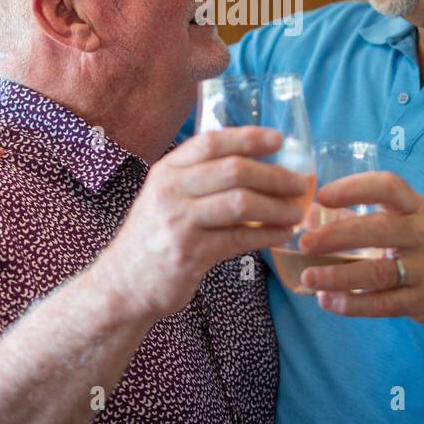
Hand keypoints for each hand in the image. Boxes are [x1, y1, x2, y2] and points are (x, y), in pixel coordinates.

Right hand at [93, 127, 308, 322]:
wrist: (123, 285)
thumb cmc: (153, 238)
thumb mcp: (166, 198)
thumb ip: (199, 179)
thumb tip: (255, 164)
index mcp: (167, 170)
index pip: (212, 142)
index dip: (248, 137)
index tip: (279, 140)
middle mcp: (170, 190)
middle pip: (234, 170)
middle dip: (275, 176)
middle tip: (300, 184)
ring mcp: (178, 221)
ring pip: (241, 202)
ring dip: (277, 206)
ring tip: (297, 212)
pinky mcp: (190, 253)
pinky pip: (239, 237)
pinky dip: (267, 234)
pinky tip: (282, 234)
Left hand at [297, 171, 423, 340]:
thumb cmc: (420, 248)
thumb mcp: (403, 224)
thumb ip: (360, 219)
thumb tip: (310, 217)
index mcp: (416, 208)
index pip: (389, 187)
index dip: (355, 188)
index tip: (322, 196)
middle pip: (378, 230)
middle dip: (337, 236)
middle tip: (305, 242)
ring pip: (377, 273)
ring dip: (338, 276)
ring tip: (308, 277)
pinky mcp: (423, 300)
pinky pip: (383, 304)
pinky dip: (351, 304)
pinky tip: (326, 301)